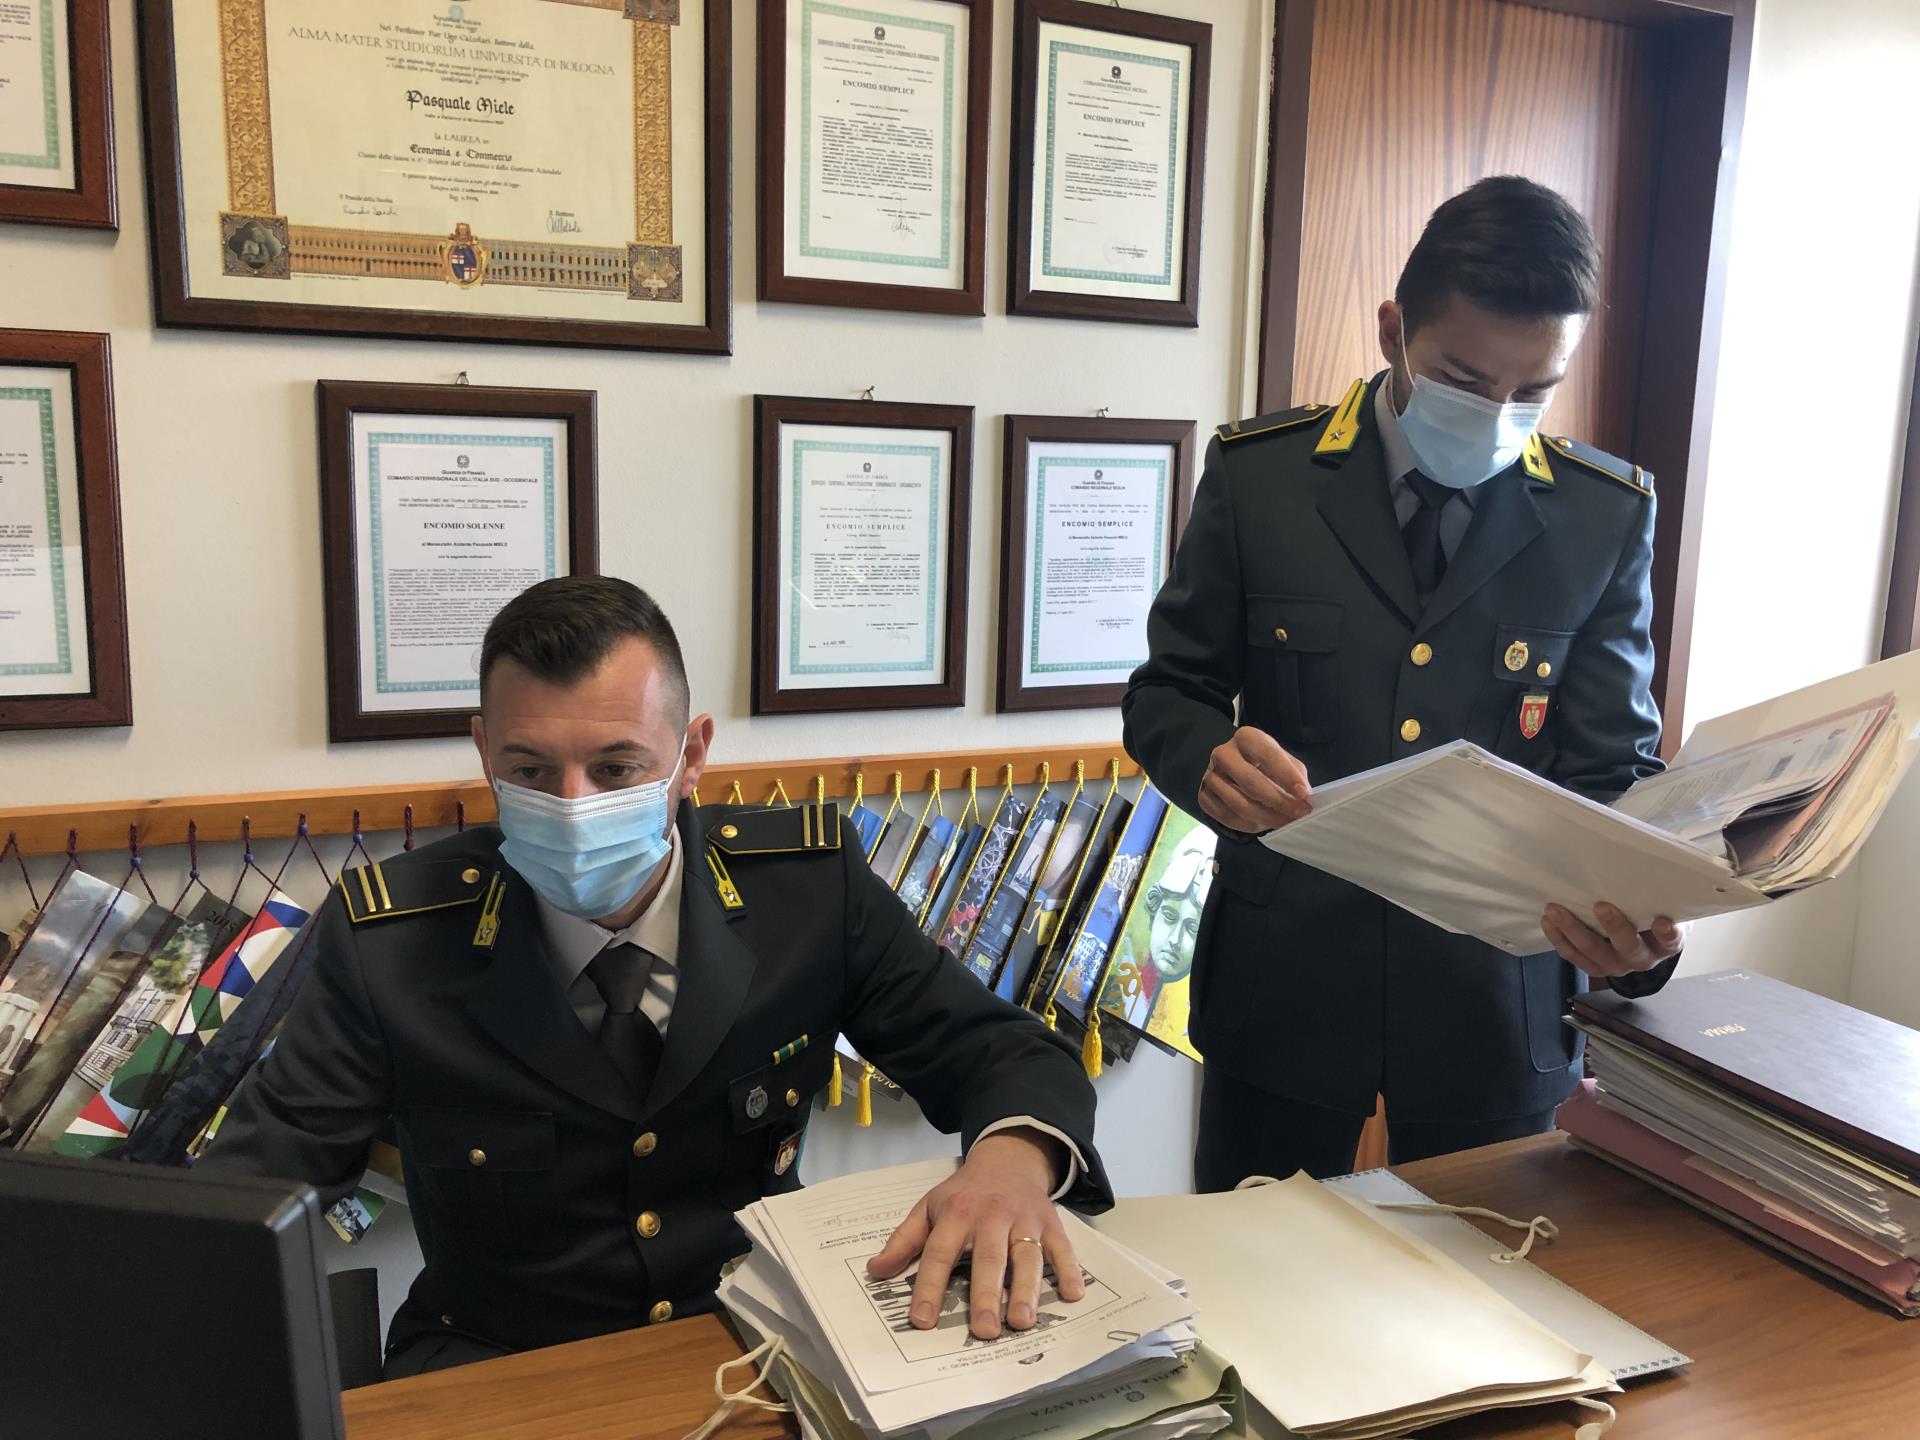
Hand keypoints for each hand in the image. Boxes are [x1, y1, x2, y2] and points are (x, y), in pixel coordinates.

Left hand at [867, 1129, 1083, 1339]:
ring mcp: (1025, 1219)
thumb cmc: (964, 1193)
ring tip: (1022, 1322)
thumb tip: (875, 1270)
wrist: (1008, 1159)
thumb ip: (904, 1240)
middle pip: (988, 1259)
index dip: (929, 1286)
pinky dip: (1070, 1270)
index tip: (922, 1320)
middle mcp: (992, 1216)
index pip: (939, 1252)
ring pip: (1026, 1256)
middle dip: (986, 1295)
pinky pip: (1062, 1247)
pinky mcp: (1051, 1223)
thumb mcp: (929, 1207)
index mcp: (957, 1214)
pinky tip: (1072, 1295)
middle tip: (983, 1330)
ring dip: (1026, 1289)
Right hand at [1198, 726, 1311, 834]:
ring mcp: (1210, 776)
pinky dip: (1250, 825)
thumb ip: (1294, 773)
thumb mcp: (1280, 758)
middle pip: (1250, 782)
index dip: (1287, 775)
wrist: (1228, 766)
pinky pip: (1228, 817)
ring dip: (1266, 818)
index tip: (1304, 794)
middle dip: (1278, 802)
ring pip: (1239, 804)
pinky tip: (1264, 823)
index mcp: (1246, 738)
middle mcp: (1223, 753)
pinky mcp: (1204, 796)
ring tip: (1284, 822)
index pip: (1267, 755)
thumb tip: (1303, 796)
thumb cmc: (1261, 762)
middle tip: (1298, 814)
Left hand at [1541, 901, 1686, 979]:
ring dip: (1574, 931)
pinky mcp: (1595, 967)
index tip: (1662, 921)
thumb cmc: (1651, 912)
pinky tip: (1548, 921)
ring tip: (1556, 910)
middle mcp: (1643, 958)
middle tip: (1601, 906)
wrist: (1641, 939)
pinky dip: (1560, 938)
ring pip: (1595, 953)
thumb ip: (1655, 891)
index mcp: (1666, 944)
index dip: (1667, 934)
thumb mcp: (1661, 903)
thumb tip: (1645, 857)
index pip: (1671, 941)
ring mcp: (1617, 965)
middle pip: (1629, 948)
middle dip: (1614, 927)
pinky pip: (1575, 956)